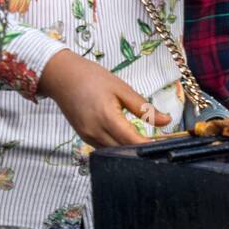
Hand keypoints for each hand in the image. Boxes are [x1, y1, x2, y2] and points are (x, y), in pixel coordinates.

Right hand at [39, 50, 171, 148]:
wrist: (62, 77)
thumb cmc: (93, 78)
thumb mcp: (122, 89)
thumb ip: (143, 108)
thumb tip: (166, 121)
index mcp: (107, 117)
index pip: (132, 140)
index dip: (149, 146)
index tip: (166, 146)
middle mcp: (95, 132)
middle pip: (124, 150)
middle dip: (142, 151)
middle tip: (160, 146)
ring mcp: (87, 137)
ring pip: (114, 152)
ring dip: (130, 151)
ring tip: (148, 144)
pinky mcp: (84, 137)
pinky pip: (104, 148)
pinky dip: (118, 147)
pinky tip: (129, 141)